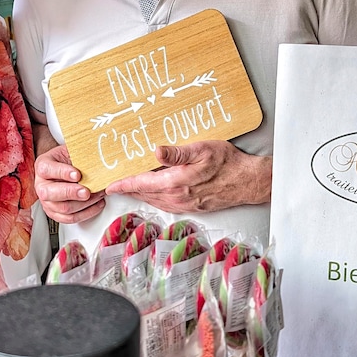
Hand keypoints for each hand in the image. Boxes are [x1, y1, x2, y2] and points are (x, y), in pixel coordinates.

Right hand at [34, 144, 105, 223]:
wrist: (64, 167)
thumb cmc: (68, 159)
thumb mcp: (71, 150)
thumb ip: (78, 153)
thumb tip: (96, 156)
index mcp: (42, 166)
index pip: (47, 170)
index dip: (63, 173)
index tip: (78, 174)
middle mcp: (41, 185)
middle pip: (50, 193)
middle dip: (71, 193)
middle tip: (86, 191)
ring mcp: (47, 202)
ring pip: (63, 208)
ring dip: (84, 204)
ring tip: (98, 195)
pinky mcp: (55, 213)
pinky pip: (70, 218)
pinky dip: (86, 213)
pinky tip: (97, 204)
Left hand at [105, 140, 270, 213]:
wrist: (247, 182)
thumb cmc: (227, 162)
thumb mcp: (202, 149)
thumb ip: (177, 152)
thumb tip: (155, 151)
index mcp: (175, 183)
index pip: (141, 185)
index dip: (123, 185)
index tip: (109, 186)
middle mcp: (177, 198)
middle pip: (144, 195)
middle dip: (128, 190)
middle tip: (115, 184)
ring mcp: (184, 205)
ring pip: (154, 201)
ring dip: (141, 195)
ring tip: (130, 187)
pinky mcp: (192, 207)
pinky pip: (166, 204)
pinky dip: (154, 198)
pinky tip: (154, 192)